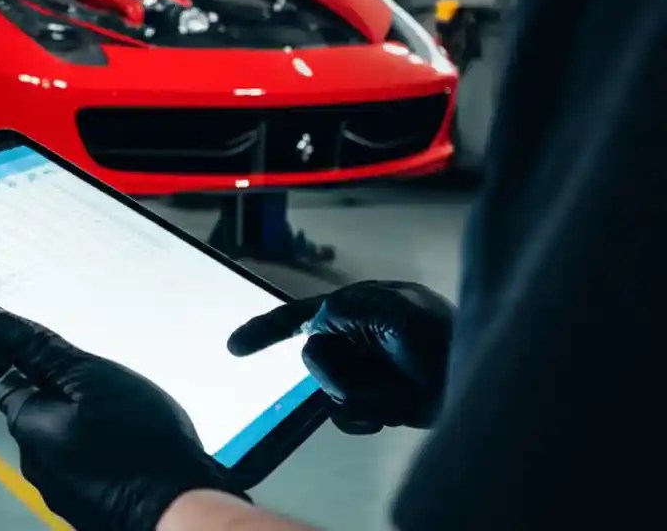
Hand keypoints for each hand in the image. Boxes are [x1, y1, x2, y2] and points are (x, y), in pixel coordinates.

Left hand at [0, 313, 235, 530]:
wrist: (177, 507)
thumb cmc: (139, 443)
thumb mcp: (91, 377)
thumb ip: (44, 350)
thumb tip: (3, 324)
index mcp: (28, 426)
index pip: (12, 383)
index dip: (36, 363)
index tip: (63, 358)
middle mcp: (36, 464)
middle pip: (41, 414)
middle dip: (67, 397)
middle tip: (107, 389)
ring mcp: (61, 491)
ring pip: (66, 443)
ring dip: (87, 428)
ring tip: (127, 421)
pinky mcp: (88, 506)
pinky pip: (88, 469)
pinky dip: (103, 456)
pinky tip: (133, 450)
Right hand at [228, 281, 454, 432]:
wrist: (484, 384)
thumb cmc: (447, 343)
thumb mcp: (394, 313)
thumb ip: (346, 310)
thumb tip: (319, 326)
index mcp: (364, 306)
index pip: (303, 314)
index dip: (266, 330)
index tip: (234, 348)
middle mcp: (362, 335)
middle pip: (315, 357)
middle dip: (338, 374)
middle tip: (377, 381)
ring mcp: (371, 368)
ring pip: (329, 389)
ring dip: (356, 396)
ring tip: (394, 397)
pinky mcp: (380, 397)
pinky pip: (346, 412)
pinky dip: (362, 414)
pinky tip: (389, 411)